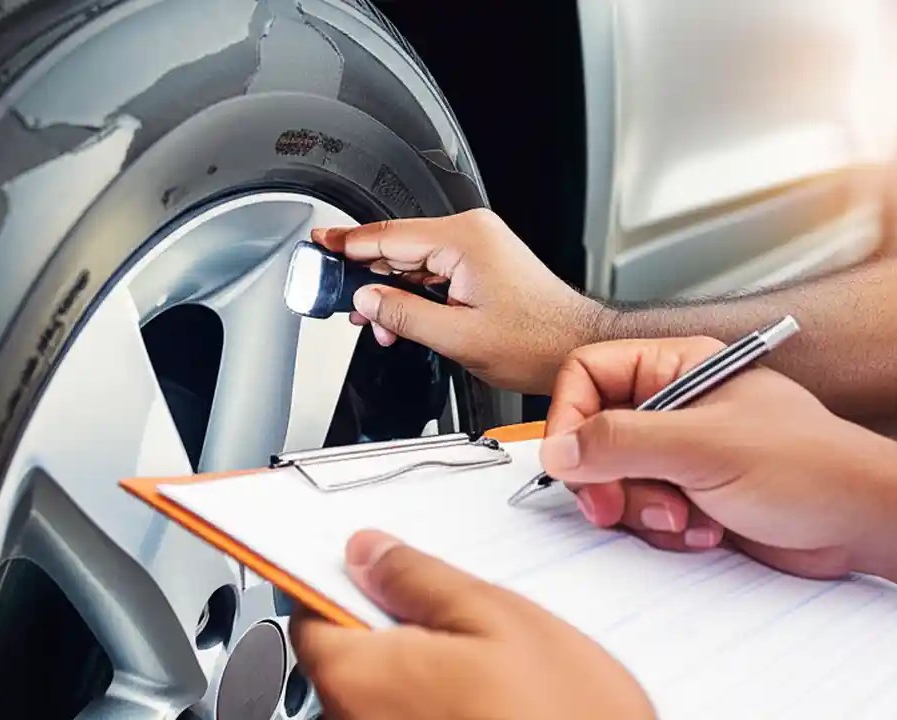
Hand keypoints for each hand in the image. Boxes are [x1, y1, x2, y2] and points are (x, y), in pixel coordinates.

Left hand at [290, 530, 654, 719]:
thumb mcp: (498, 619)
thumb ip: (417, 579)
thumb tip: (367, 552)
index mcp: (360, 677)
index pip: (310, 613)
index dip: (343, 581)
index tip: (373, 567)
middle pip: (347, 657)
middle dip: (391, 628)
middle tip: (459, 616)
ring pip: (383, 694)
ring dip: (420, 670)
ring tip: (491, 668)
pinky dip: (436, 706)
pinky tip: (492, 705)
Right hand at [312, 209, 607, 393]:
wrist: (576, 347)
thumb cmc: (537, 341)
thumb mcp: (458, 336)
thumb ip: (403, 314)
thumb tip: (366, 300)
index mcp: (465, 240)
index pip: (389, 236)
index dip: (348, 244)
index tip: (320, 245)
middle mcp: (472, 233)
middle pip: (398, 246)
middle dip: (367, 277)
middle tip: (339, 300)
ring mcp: (478, 246)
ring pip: (413, 261)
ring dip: (391, 292)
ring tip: (376, 324)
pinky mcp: (481, 261)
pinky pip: (433, 269)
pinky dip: (413, 293)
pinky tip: (402, 320)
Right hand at [539, 337, 896, 577]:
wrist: (864, 522)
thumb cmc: (811, 468)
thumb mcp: (704, 447)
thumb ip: (623, 442)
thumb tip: (558, 448)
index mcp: (676, 368)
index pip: (588, 374)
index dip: (568, 418)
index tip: (571, 463)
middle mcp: (673, 406)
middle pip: (593, 435)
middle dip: (607, 479)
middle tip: (617, 506)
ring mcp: (680, 452)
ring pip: (614, 480)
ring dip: (642, 509)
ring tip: (688, 516)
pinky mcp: (689, 494)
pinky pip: (643, 511)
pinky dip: (666, 529)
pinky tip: (706, 529)